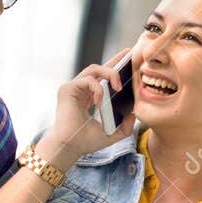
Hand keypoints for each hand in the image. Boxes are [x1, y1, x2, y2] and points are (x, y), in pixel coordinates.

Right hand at [41, 48, 135, 167]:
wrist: (70, 148)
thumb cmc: (86, 142)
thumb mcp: (112, 134)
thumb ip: (124, 126)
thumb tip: (134, 114)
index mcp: (89, 97)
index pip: (103, 78)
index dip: (114, 66)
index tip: (128, 59)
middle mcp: (80, 90)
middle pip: (99, 68)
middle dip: (115, 60)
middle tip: (129, 55)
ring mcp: (73, 88)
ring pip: (93, 69)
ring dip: (109, 74)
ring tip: (118, 87)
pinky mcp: (67, 89)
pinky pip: (87, 80)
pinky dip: (97, 89)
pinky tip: (100, 102)